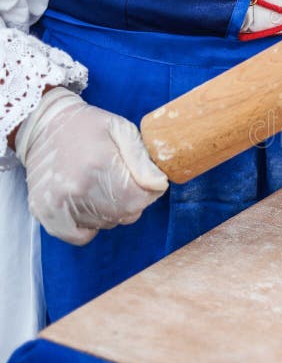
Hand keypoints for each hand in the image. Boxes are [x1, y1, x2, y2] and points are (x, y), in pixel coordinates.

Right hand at [15, 87, 167, 244]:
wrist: (42, 127)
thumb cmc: (87, 126)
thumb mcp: (120, 129)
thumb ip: (141, 158)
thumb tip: (158, 184)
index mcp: (98, 165)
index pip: (140, 198)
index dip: (149, 190)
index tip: (143, 178)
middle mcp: (76, 188)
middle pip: (126, 214)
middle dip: (133, 200)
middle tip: (121, 180)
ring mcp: (58, 204)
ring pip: (107, 223)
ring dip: (112, 210)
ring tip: (100, 185)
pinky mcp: (45, 213)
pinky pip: (81, 236)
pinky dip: (90, 226)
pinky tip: (89, 205)